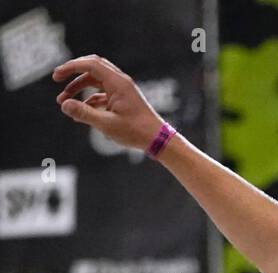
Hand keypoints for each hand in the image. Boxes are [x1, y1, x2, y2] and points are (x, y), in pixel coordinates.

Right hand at [52, 55, 166, 150]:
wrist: (158, 140)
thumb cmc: (135, 132)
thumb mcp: (106, 124)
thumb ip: (84, 114)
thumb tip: (64, 105)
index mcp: (118, 83)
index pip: (90, 64)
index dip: (71, 67)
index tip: (56, 77)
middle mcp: (120, 82)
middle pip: (92, 67)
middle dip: (73, 72)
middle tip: (57, 79)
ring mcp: (122, 90)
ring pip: (95, 81)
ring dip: (79, 88)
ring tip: (64, 102)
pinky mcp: (123, 100)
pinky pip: (102, 93)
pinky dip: (89, 99)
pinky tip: (79, 113)